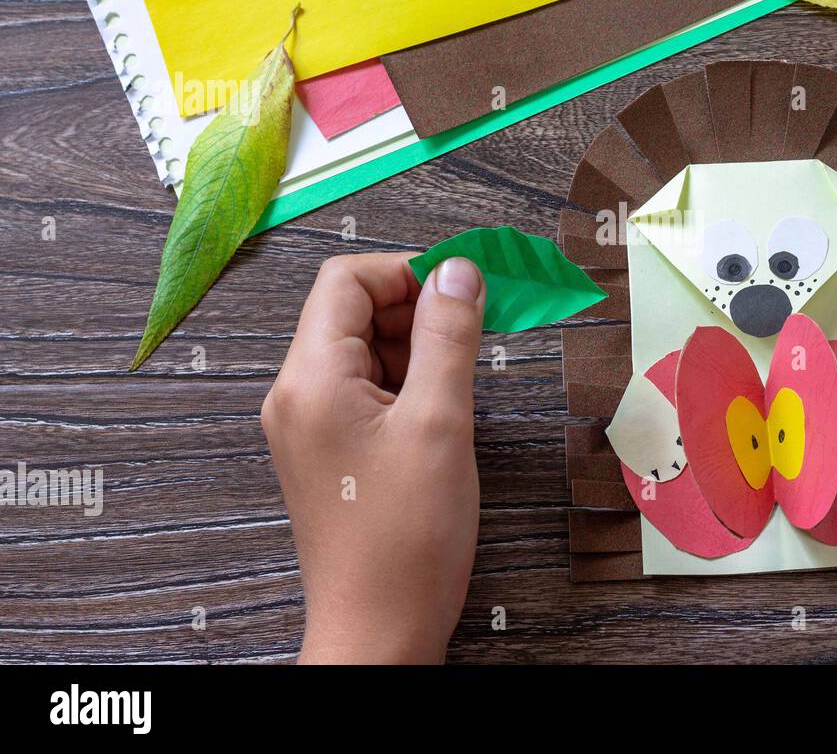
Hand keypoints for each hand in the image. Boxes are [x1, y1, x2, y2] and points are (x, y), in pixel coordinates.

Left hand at [261, 253, 484, 663]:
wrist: (378, 630)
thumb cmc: (405, 539)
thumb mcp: (440, 423)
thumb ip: (448, 336)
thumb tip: (459, 271)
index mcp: (310, 379)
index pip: (346, 280)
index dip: (407, 273)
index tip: (463, 290)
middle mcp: (297, 395)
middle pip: (352, 312)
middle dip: (416, 311)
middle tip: (474, 335)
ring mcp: (309, 425)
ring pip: (362, 351)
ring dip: (415, 350)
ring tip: (458, 388)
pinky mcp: (328, 451)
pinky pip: (364, 390)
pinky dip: (406, 385)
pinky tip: (440, 415)